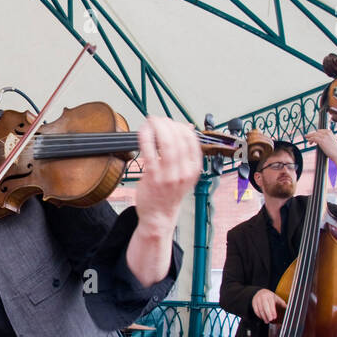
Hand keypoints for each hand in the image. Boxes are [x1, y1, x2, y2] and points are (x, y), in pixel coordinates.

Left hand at [133, 117, 202, 232]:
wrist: (159, 216)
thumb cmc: (169, 193)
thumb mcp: (184, 173)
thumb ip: (185, 151)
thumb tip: (188, 127)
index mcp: (194, 169)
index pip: (192, 140)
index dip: (180, 126)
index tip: (170, 122)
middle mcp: (184, 172)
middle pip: (179, 139)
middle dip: (167, 124)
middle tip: (157, 119)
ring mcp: (169, 176)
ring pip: (167, 143)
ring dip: (157, 128)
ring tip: (150, 122)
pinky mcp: (153, 178)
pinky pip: (150, 152)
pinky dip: (146, 137)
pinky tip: (142, 131)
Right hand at [252, 288, 286, 322]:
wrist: (261, 292)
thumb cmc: (271, 297)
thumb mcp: (277, 299)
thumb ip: (282, 304)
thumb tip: (288, 309)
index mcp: (270, 296)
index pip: (271, 304)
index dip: (273, 311)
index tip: (274, 317)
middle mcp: (263, 297)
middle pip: (264, 307)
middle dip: (267, 314)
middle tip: (270, 320)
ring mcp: (257, 299)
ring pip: (260, 309)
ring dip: (263, 316)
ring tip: (267, 321)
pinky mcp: (253, 303)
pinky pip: (256, 310)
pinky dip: (259, 315)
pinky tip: (262, 318)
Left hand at [304, 129, 336, 175]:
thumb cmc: (335, 149)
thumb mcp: (331, 140)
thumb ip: (327, 137)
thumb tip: (319, 138)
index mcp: (329, 132)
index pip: (319, 131)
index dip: (315, 133)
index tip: (313, 136)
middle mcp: (326, 133)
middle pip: (316, 132)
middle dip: (311, 135)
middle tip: (307, 137)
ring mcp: (324, 136)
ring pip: (313, 135)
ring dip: (310, 138)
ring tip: (309, 141)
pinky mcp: (321, 140)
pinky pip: (313, 138)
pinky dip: (310, 140)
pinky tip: (309, 142)